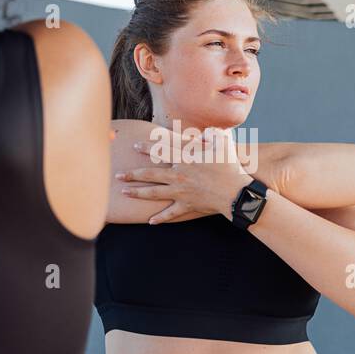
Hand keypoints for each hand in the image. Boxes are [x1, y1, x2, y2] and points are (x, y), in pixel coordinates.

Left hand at [115, 126, 254, 223]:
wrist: (236, 193)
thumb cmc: (231, 166)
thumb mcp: (223, 143)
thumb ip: (212, 134)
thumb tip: (205, 132)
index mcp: (185, 158)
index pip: (161, 151)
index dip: (147, 147)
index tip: (135, 146)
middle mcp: (178, 175)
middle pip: (150, 174)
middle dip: (132, 174)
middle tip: (118, 174)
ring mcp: (180, 192)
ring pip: (153, 192)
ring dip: (137, 192)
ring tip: (124, 192)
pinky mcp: (186, 205)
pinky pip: (170, 213)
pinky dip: (160, 217)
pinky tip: (150, 221)